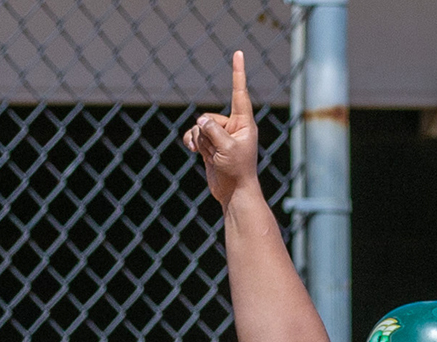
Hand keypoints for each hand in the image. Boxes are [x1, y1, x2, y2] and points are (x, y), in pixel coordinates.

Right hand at [181, 52, 260, 206]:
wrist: (234, 193)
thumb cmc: (237, 171)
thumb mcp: (226, 149)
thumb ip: (212, 131)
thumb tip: (200, 120)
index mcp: (244, 123)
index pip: (239, 93)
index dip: (237, 73)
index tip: (238, 53)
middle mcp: (233, 126)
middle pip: (209, 118)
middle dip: (207, 134)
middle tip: (218, 152)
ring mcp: (220, 135)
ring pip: (200, 127)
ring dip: (200, 141)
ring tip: (211, 156)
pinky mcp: (210, 144)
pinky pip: (195, 135)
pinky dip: (192, 141)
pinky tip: (192, 151)